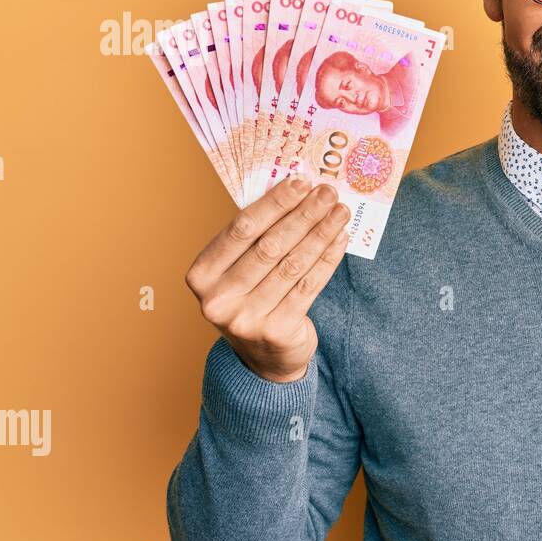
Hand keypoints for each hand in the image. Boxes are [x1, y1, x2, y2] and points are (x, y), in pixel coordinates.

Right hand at [184, 175, 352, 382]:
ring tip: (340, 212)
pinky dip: (327, 259)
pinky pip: (309, 286)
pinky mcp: (276, 332)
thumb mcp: (239, 270)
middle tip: (328, 193)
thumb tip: (296, 190)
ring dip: (321, 234)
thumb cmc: (252, 298)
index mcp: (201, 275)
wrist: (263, 358)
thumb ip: (256, 237)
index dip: (274, 203)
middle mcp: (218, 299)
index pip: (241, 229)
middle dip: (303, 215)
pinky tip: (340, 238)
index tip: (301, 181)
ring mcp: (246, 319)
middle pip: (269, 246)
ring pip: (293, 265)